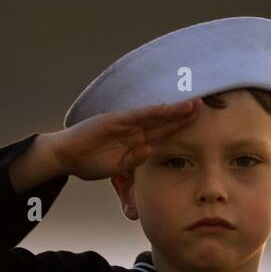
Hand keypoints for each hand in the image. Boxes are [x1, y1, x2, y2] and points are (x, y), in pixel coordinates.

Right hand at [48, 98, 201, 180]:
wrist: (66, 156)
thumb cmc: (89, 162)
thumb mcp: (118, 167)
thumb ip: (134, 160)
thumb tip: (150, 150)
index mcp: (135, 141)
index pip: (163, 133)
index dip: (180, 128)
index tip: (198, 125)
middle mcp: (133, 129)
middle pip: (163, 121)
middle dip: (183, 115)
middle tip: (204, 107)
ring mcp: (125, 123)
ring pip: (154, 115)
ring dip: (173, 110)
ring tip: (193, 105)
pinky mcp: (114, 120)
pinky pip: (137, 115)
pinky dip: (152, 112)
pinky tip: (167, 109)